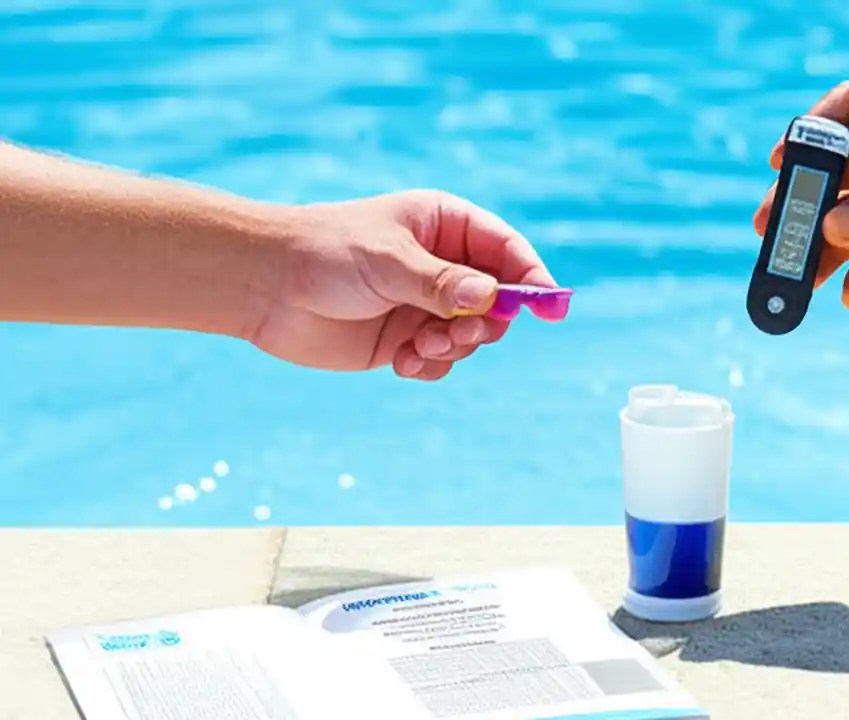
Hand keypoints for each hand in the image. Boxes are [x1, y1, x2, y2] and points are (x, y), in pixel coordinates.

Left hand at [253, 190, 554, 380]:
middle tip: (459, 334)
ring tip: (418, 346)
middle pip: (497, 301)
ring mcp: (425, 303)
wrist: (263, 287)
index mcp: (445, 225)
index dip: (532, 278)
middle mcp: (442, 264)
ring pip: (472, 336)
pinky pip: (442, 361)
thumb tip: (492, 298)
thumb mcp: (389, 263)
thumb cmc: (324, 253)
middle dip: (485, 323)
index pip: (506, 250)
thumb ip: (443, 284)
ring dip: (453, 348)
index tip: (550, 308)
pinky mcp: (404, 339)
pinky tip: (399, 361)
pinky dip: (429, 366)